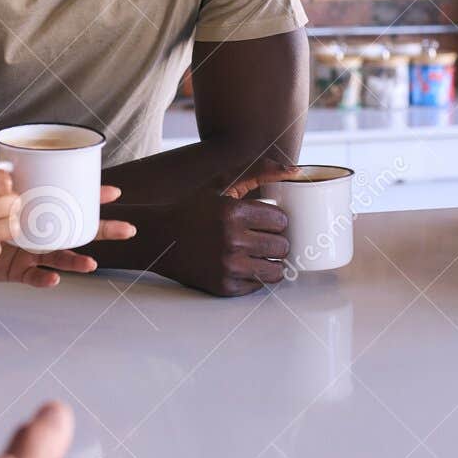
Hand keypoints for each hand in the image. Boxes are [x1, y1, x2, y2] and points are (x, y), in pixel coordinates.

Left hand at [0, 185, 137, 287]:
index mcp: (40, 212)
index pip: (71, 201)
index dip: (92, 197)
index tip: (113, 192)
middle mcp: (40, 232)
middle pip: (77, 231)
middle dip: (103, 230)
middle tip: (127, 229)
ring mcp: (31, 253)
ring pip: (61, 256)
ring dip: (77, 260)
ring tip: (91, 263)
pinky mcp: (16, 270)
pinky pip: (33, 276)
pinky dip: (44, 278)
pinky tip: (53, 278)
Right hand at [157, 161, 296, 297]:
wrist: (161, 239)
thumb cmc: (195, 208)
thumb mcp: (222, 183)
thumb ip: (259, 170)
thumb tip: (296, 170)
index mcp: (232, 212)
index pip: (281, 220)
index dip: (276, 220)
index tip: (266, 220)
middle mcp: (230, 240)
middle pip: (282, 246)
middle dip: (277, 240)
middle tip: (263, 236)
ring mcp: (227, 267)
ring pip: (276, 270)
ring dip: (272, 260)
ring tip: (258, 251)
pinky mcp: (224, 287)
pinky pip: (260, 285)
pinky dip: (257, 276)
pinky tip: (244, 264)